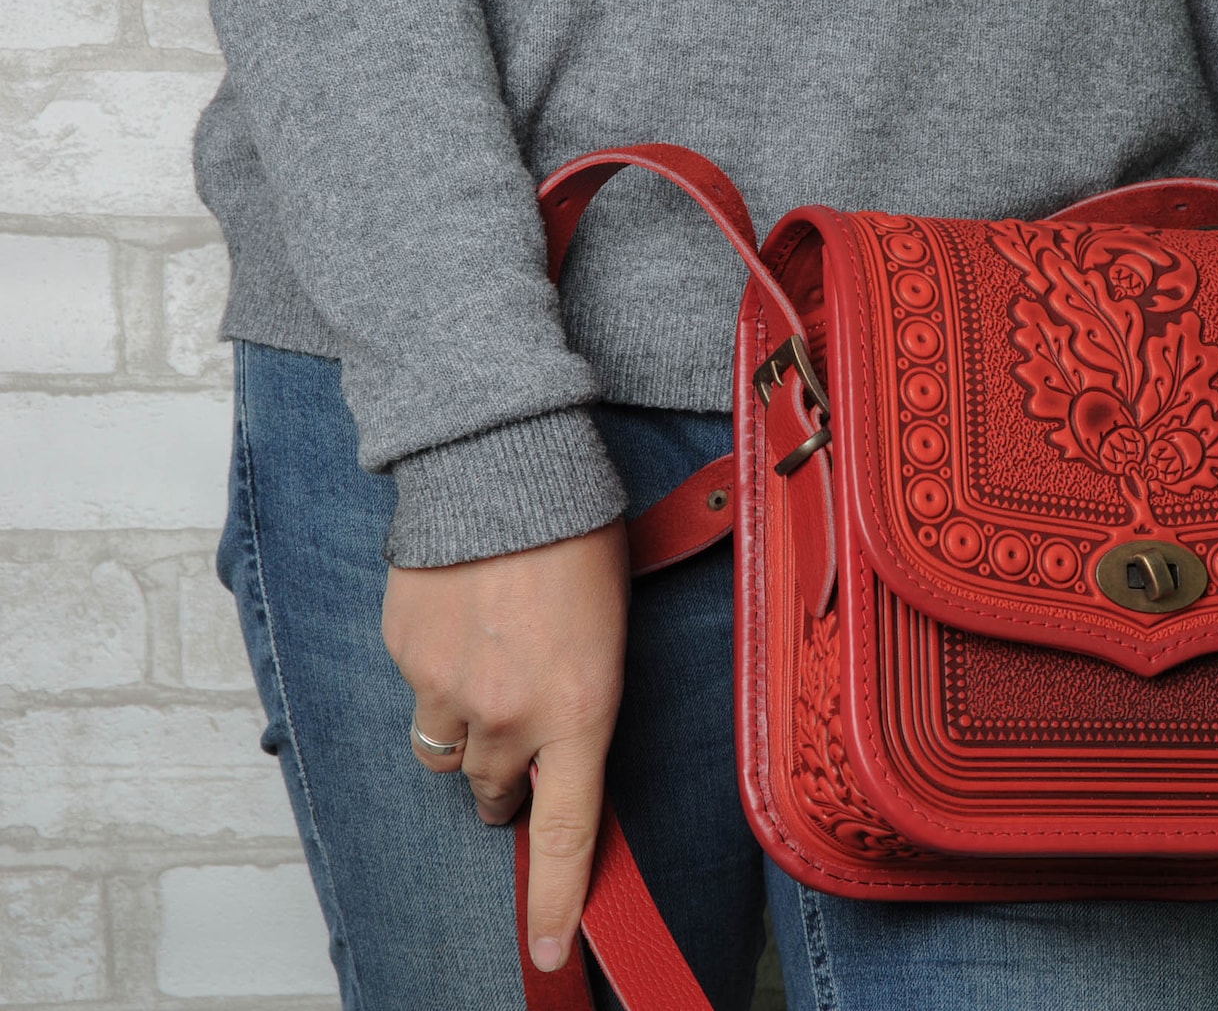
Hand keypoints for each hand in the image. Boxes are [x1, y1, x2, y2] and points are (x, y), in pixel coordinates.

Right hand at [382, 521, 628, 972]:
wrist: (504, 469)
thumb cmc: (577, 539)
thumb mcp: (611, 629)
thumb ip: (584, 700)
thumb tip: (558, 739)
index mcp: (582, 709)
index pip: (569, 831)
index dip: (559, 899)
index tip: (550, 946)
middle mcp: (512, 714)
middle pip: (494, 794)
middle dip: (505, 781)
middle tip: (518, 737)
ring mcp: (450, 689)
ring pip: (448, 752)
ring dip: (467, 734)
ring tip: (487, 672)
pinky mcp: (406, 657)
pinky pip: (419, 694)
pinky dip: (438, 677)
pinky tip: (461, 623)